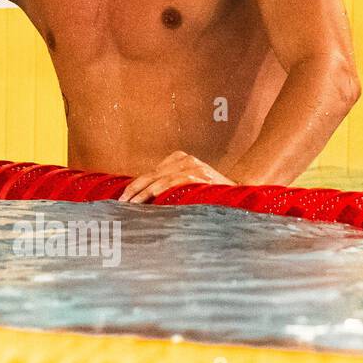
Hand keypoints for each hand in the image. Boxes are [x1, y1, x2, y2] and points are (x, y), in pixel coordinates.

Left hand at [118, 150, 232, 202]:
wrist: (240, 192)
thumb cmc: (209, 193)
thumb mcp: (185, 186)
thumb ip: (167, 187)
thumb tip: (141, 199)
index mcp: (178, 159)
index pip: (150, 173)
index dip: (134, 185)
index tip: (122, 198)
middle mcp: (184, 160)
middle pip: (152, 175)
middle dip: (135, 189)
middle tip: (121, 202)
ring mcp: (194, 166)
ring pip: (162, 178)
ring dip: (145, 191)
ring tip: (132, 203)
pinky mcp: (202, 175)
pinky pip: (177, 181)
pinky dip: (163, 188)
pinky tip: (152, 195)